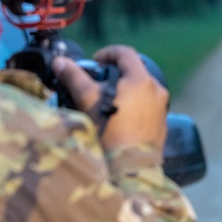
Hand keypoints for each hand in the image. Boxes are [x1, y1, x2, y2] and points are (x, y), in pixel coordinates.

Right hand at [52, 45, 167, 151]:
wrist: (130, 168)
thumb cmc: (110, 130)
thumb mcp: (88, 100)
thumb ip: (74, 78)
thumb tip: (60, 62)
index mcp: (142, 79)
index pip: (126, 53)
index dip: (107, 53)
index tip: (94, 63)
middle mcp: (157, 90)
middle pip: (135, 71)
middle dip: (116, 73)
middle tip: (98, 83)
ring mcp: (162, 108)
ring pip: (142, 91)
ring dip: (125, 91)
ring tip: (107, 103)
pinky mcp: (162, 125)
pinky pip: (147, 108)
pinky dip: (134, 106)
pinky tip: (119, 119)